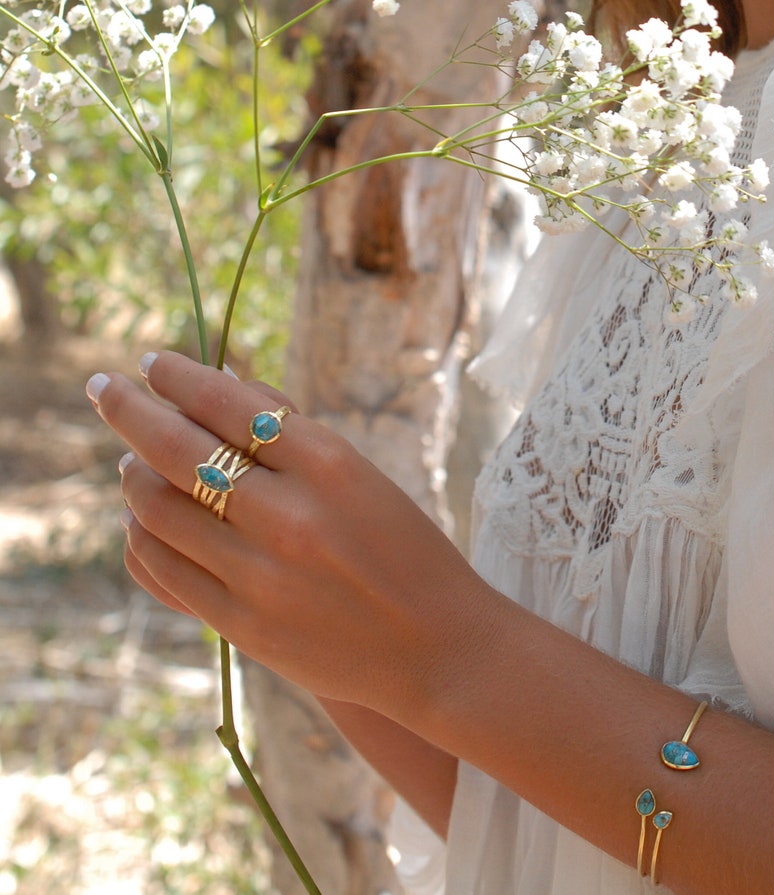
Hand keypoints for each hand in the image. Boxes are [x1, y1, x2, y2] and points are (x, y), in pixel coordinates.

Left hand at [88, 351, 492, 726]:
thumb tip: (222, 384)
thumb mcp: (362, 475)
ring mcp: (260, 573)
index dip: (181, 377)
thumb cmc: (405, 548)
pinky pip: (165, 568)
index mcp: (329, 463)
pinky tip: (142, 518)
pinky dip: (142, 535)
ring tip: (128, 460)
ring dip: (132, 474)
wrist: (436, 647)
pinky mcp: (242, 625)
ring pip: (160, 508)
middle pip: (179, 448)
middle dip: (129, 408)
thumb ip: (294, 432)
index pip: (230, 403)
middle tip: (102, 386)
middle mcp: (289, 513)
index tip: (152, 361)